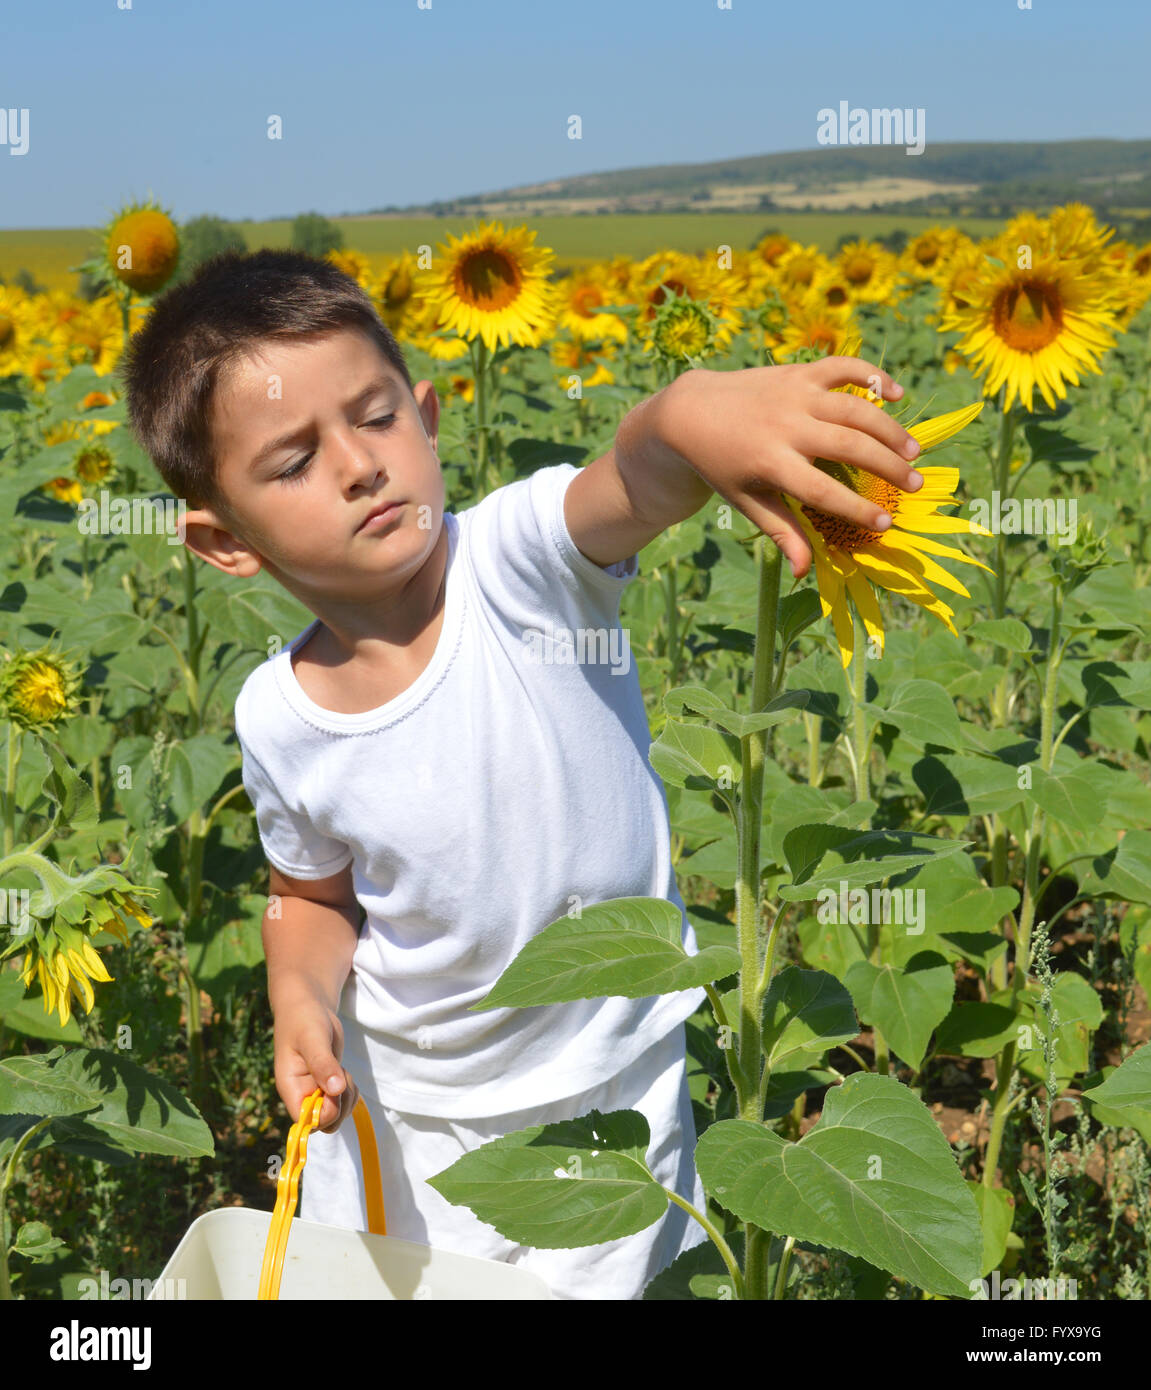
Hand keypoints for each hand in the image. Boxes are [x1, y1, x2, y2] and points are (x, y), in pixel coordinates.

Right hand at [272, 993, 359, 1133]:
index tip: (334, 1090)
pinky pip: (342, 1102)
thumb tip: (335, 1090)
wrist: (308, 1007)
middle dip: (339, 1106)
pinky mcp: (328, 1086)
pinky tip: (345, 1073)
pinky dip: (350, 1092)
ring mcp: (315, 1092)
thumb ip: (323, 1064)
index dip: (324, 1113)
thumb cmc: (304, 1020)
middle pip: (323, 1124)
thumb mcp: (313, 1038)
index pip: (305, 1121)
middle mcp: (301, 1095)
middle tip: (342, 1077)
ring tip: (342, 1071)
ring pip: (336, 1115)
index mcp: (290, 1088)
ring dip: (347, 1098)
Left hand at [665, 357, 924, 578]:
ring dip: (890, 428)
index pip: (822, 491)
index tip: (886, 523)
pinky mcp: (799, 373)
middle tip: (916, 485)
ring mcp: (794, 395)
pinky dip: (872, 375)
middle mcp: (786, 426)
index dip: (856, 508)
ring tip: (914, 452)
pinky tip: (897, 394)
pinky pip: (843, 367)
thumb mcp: (746, 502)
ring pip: (855, 407)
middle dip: (888, 467)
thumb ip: (780, 532)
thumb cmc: (724, 466)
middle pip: (849, 446)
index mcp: (770, 463)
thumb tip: (804, 572)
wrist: (692, 413)